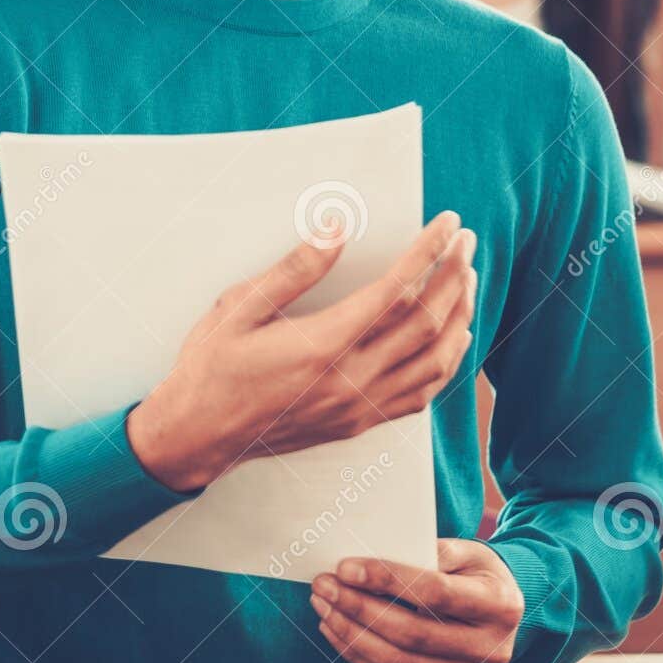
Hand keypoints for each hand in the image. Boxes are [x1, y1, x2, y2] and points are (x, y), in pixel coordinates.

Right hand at [127, 212, 476, 491]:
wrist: (195, 438)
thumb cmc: (212, 369)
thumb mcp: (239, 308)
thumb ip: (293, 270)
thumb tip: (336, 229)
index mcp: (322, 346)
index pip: (396, 290)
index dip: (428, 252)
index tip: (447, 224)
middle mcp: (349, 380)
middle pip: (426, 323)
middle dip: (454, 275)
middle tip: (466, 242)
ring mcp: (358, 406)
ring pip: (434, 361)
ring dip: (459, 316)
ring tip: (466, 280)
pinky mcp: (358, 423)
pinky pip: (420, 394)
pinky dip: (446, 362)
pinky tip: (453, 337)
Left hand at [311, 539, 525, 662]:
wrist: (504, 612)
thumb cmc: (478, 574)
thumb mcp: (468, 552)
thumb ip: (431, 553)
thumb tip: (373, 563)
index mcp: (499, 604)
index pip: (434, 593)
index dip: (387, 580)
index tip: (346, 567)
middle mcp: (490, 649)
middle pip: (411, 634)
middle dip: (358, 609)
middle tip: (324, 586)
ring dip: (351, 635)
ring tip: (324, 606)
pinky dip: (360, 656)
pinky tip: (338, 631)